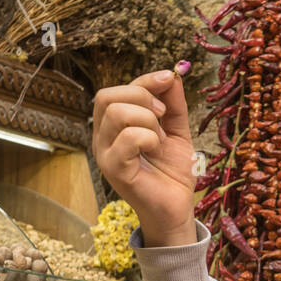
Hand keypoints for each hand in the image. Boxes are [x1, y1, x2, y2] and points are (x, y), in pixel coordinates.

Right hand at [93, 68, 197, 246]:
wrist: (177, 206)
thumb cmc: (172, 171)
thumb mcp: (176, 130)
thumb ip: (173, 103)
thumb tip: (172, 74)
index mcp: (112, 127)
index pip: (116, 91)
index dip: (144, 81)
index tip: (168, 78)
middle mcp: (102, 138)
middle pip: (106, 97)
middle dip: (142, 97)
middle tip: (163, 116)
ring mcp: (105, 155)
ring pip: (117, 113)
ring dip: (148, 120)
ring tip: (159, 140)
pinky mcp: (114, 170)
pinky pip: (128, 138)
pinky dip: (149, 137)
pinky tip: (156, 150)